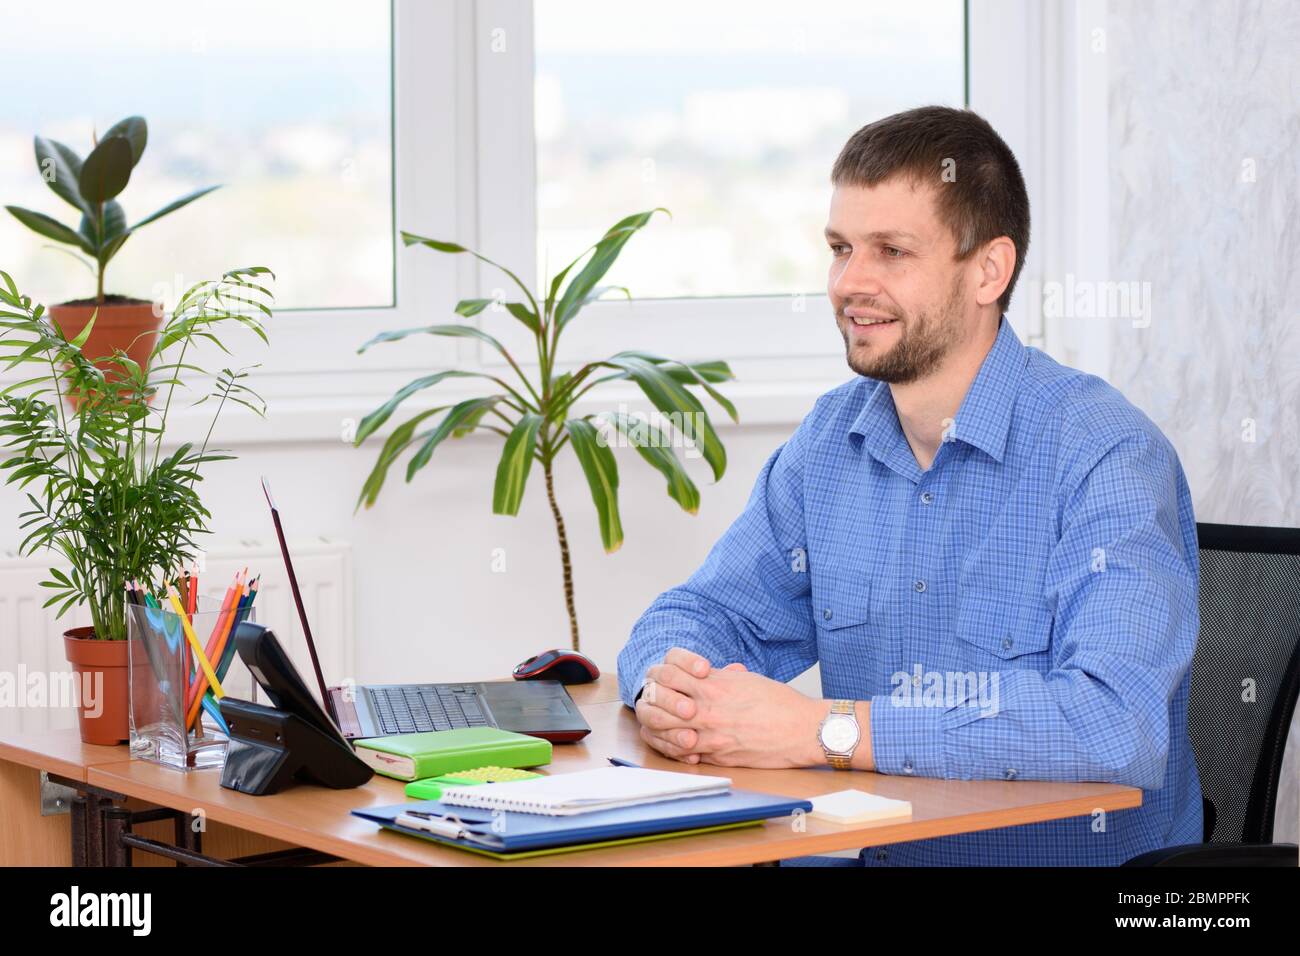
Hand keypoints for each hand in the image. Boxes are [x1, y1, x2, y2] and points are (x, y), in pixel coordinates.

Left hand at [637, 652, 825, 768]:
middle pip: (656, 695)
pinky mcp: (715, 755)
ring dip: (653, 721)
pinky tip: (672, 741)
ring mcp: (709, 732)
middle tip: (653, 696)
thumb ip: (721, 677)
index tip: (667, 674)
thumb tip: (705, 676)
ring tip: (656, 719)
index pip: (670, 667)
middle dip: (650, 694)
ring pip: (660, 725)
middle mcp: (707, 705)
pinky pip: (679, 751)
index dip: (662, 669)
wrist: (802, 730)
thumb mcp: (747, 679)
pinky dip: (670, 745)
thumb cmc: (781, 703)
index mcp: (715, 682)